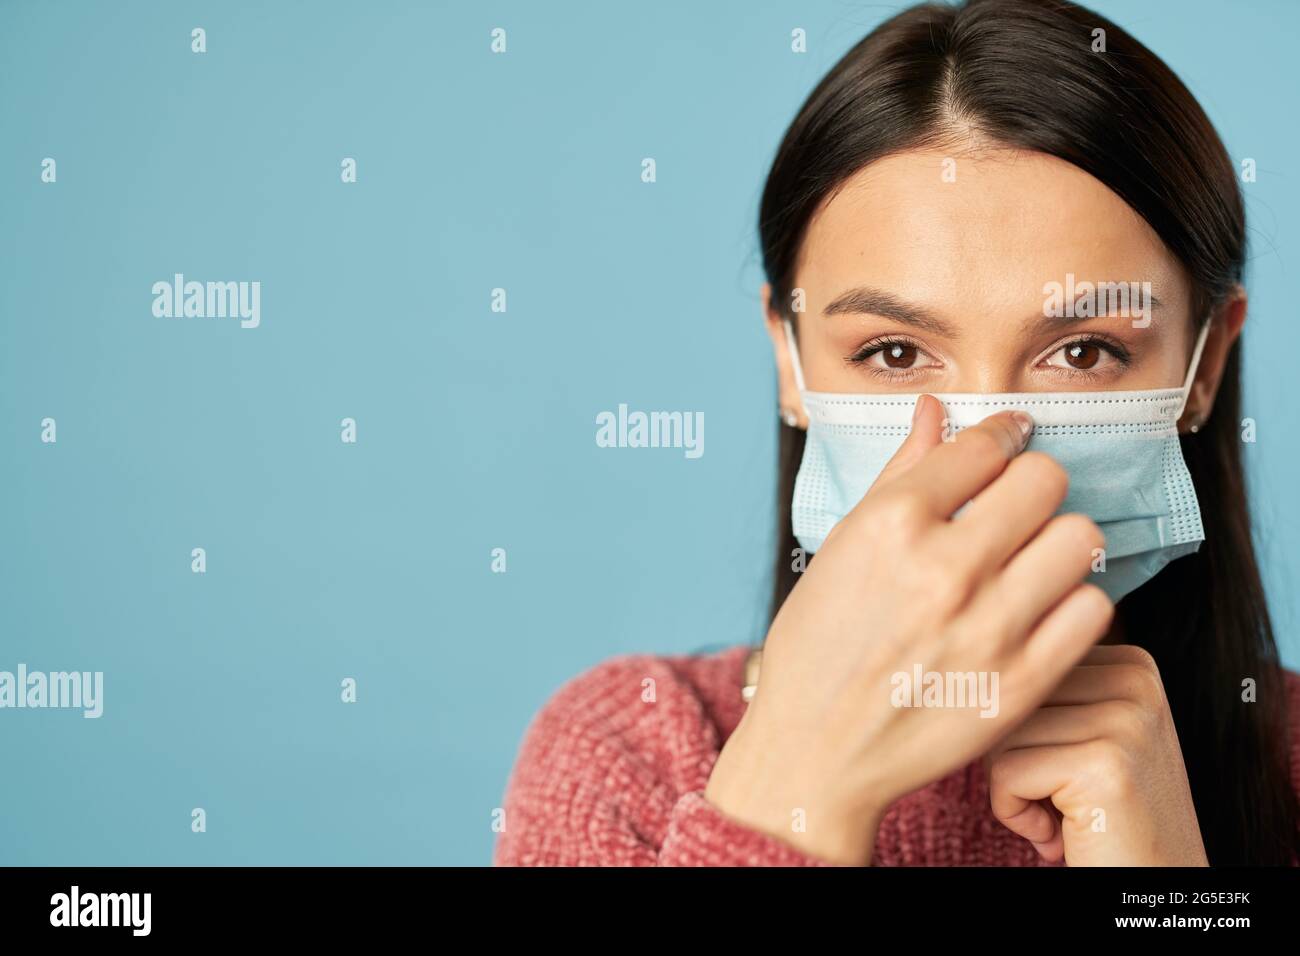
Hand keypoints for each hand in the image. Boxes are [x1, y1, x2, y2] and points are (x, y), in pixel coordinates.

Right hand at [704, 395, 1113, 864]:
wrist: (816, 752)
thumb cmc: (818, 648)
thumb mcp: (841, 548)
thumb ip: (897, 474)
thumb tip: (935, 411)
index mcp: (892, 525)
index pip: (986, 445)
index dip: (1002, 434)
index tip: (1008, 441)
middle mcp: (945, 569)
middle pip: (1045, 480)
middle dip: (1032, 483)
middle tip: (1015, 507)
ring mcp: (988, 627)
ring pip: (1080, 538)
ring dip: (1059, 540)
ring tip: (1031, 559)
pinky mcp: (1022, 682)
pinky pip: (1092, 609)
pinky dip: (1072, 601)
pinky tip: (1039, 609)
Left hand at [985, 644, 1207, 865]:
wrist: (1152, 887)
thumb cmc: (1103, 816)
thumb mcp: (1081, 734)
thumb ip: (1042, 692)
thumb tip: (964, 665)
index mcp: (1130, 664)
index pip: (1021, 670)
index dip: (1023, 729)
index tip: (1069, 769)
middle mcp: (1135, 681)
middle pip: (1011, 698)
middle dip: (1015, 756)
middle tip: (1064, 798)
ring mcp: (1124, 720)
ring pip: (1002, 734)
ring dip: (1015, 788)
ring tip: (1065, 814)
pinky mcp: (1103, 765)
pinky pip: (1005, 774)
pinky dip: (1015, 813)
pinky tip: (1058, 834)